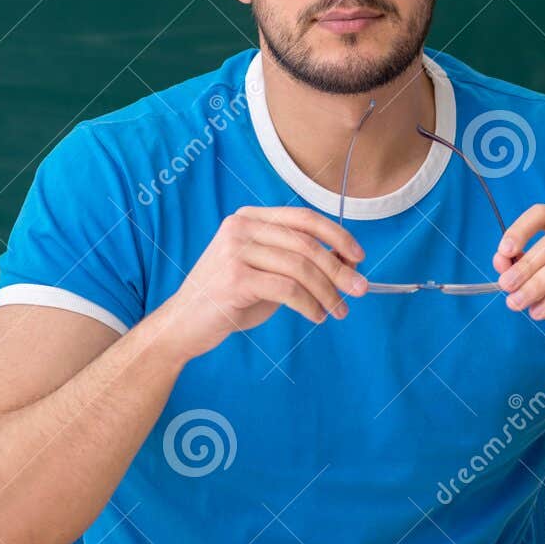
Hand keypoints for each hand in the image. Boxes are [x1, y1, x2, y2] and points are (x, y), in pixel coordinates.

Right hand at [159, 205, 367, 359]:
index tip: (360, 256)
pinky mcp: (234, 278)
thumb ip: (301, 263)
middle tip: (360, 290)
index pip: (304, 218)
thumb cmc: (229, 300)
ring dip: (328, 292)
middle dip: (339, 269)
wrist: (184, 325)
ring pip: (300, 268)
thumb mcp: (268, 273)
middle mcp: (241, 228)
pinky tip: (316, 316)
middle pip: (306, 243)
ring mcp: (235, 251)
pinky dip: (309, 304)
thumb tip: (348, 262)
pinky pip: (287, 289)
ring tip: (338, 310)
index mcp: (249, 218)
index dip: (337, 235)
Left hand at [492, 204, 544, 359]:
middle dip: (526, 265)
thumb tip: (500, 258)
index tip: (503, 251)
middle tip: (505, 286)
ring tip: (517, 303)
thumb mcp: (540, 282)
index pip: (544, 213)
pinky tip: (539, 312)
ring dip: (537, 284)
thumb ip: (520, 267)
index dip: (521, 229)